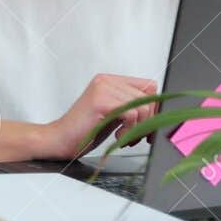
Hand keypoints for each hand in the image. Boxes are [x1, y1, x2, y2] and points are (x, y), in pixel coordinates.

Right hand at [41, 73, 158, 159]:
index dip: (154, 108)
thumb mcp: (114, 114)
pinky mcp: (100, 100)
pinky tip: (117, 136)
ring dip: (139, 128)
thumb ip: (132, 106)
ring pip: (143, 106)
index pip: (149, 87)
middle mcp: (106, 80)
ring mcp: (102, 88)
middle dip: (149, 120)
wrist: (60, 140)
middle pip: (149, 96)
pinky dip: (129, 130)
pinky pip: (132, 114)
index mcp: (110, 80)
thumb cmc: (86, 130)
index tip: (149, 126)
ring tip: (125, 137)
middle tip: (139, 136)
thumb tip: (160, 112)